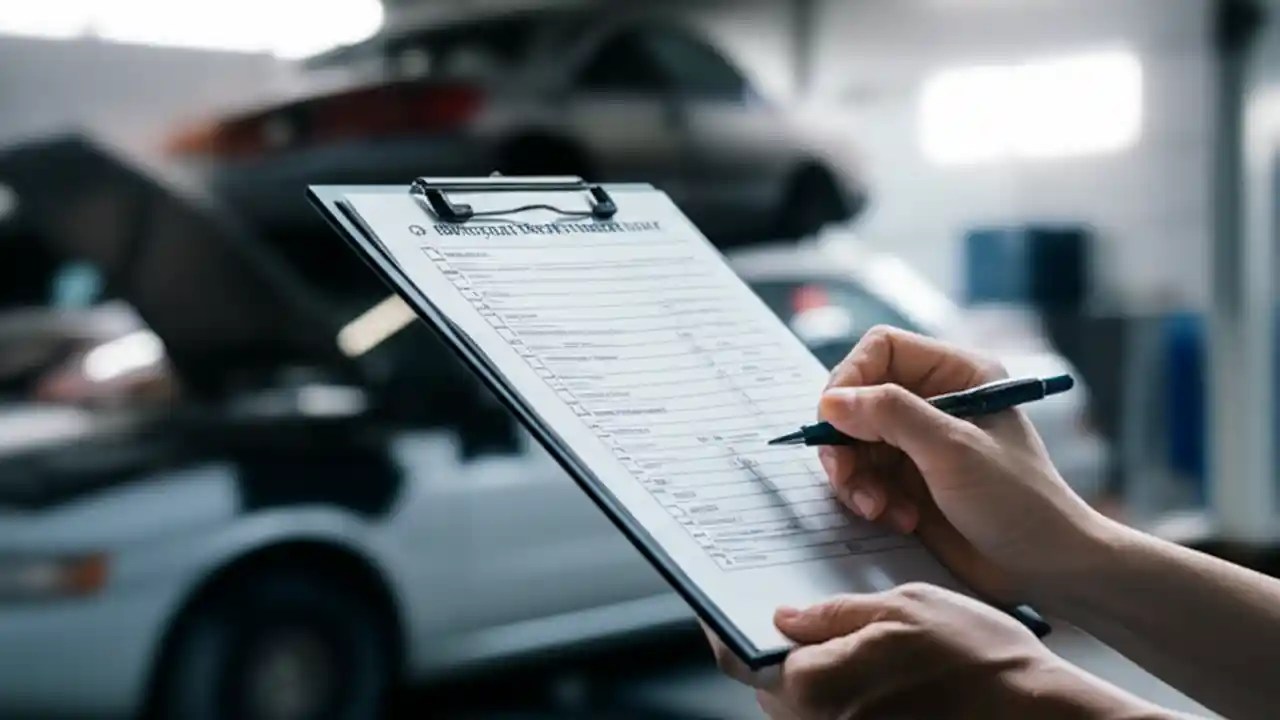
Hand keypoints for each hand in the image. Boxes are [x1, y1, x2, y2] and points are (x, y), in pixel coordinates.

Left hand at [715, 583, 1162, 719]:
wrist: (1043, 715)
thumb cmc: (982, 660)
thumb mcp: (906, 608)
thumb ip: (837, 616)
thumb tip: (785, 617)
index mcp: (819, 685)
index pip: (742, 663)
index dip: (722, 631)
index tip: (713, 610)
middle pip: (770, 688)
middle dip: (769, 650)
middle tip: (778, 610)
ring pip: (802, 705)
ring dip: (804, 672)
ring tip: (826, 634)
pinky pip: (835, 717)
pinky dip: (836, 691)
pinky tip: (861, 666)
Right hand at [818, 326, 1110, 603]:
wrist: (1048, 570)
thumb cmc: (1019, 503)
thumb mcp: (953, 451)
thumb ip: (891, 416)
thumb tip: (832, 401)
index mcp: (956, 374)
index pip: (881, 349)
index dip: (851, 379)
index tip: (835, 420)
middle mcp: (934, 402)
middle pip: (857, 399)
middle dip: (847, 442)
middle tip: (846, 478)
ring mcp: (919, 443)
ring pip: (854, 443)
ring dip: (856, 479)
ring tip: (879, 509)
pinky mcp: (910, 482)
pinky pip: (864, 478)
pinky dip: (869, 500)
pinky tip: (899, 520)